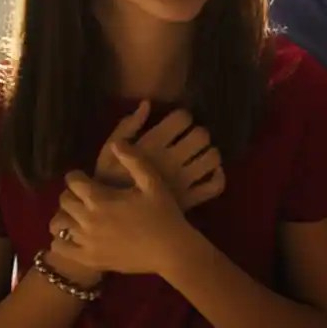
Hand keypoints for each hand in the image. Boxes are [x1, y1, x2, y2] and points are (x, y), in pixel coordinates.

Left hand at [54, 143, 192, 275]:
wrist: (170, 251)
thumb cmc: (163, 214)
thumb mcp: (153, 183)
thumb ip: (134, 161)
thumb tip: (117, 142)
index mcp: (100, 199)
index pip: (73, 181)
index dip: (76, 176)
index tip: (83, 176)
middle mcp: (87, 219)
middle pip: (64, 201)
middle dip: (71, 194)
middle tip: (84, 195)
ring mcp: (86, 241)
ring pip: (59, 224)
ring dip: (66, 216)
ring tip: (78, 215)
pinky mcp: (88, 259)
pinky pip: (60, 247)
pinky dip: (61, 240)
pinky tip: (73, 236)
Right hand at [94, 103, 226, 210]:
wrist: (113, 223)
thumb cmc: (107, 185)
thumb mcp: (107, 154)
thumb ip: (126, 127)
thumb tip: (147, 104)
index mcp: (152, 146)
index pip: (182, 118)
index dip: (183, 116)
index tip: (177, 123)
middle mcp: (172, 161)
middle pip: (201, 135)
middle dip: (198, 133)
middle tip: (190, 139)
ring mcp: (184, 181)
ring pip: (212, 158)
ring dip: (209, 152)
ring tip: (199, 154)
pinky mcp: (191, 200)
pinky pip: (215, 185)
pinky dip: (218, 176)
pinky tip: (210, 172)